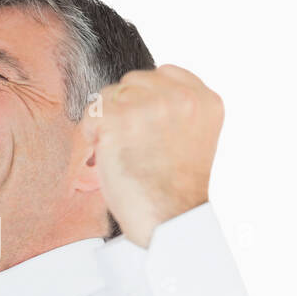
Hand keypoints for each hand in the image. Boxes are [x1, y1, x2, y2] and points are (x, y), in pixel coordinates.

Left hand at [83, 64, 222, 246]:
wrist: (169, 222)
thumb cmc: (174, 190)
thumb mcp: (193, 137)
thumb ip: (177, 109)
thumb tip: (139, 91)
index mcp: (205, 101)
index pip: (164, 74)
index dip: (146, 100)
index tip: (146, 128)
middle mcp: (181, 98)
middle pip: (133, 82)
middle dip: (125, 110)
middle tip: (133, 146)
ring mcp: (150, 107)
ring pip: (110, 95)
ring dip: (106, 122)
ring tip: (122, 152)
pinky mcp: (119, 120)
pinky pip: (92, 113)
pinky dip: (91, 134)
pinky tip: (107, 155)